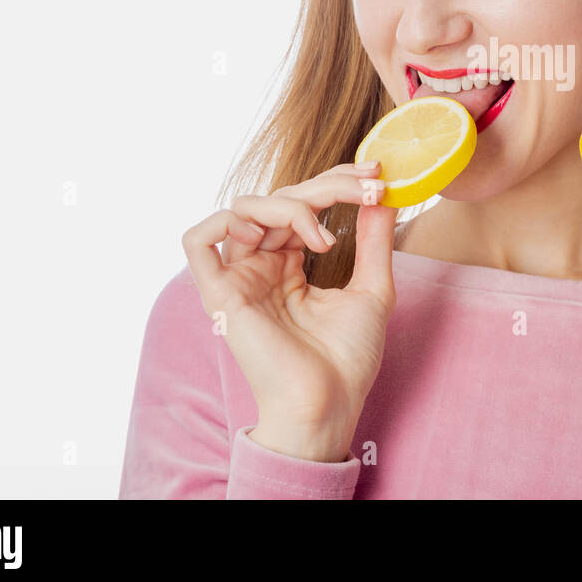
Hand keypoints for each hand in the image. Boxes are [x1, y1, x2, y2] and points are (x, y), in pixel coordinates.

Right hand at [180, 162, 395, 459]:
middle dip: (327, 186)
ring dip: (290, 205)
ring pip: (245, 208)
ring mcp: (239, 277)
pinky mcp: (220, 294)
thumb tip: (384, 195)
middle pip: (280, 198)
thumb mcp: (373, 289)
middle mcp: (261, 265)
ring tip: (324, 236)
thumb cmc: (348, 360)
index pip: (305, 204)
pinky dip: (226, 221)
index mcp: (290, 265)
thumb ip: (374, 240)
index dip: (337, 182)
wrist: (328, 405)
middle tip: (368, 187)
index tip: (378, 175)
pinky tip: (277, 236)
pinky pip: (197, 241)